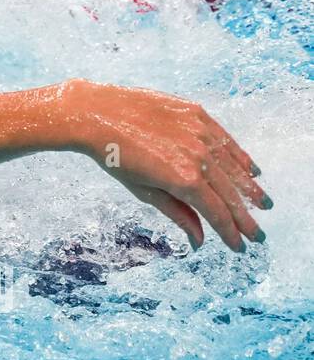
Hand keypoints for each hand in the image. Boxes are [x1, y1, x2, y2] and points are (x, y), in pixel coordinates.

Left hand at [60, 79, 270, 251]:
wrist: (97, 113)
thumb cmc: (114, 156)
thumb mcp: (143, 191)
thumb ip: (177, 213)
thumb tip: (199, 240)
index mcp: (184, 180)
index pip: (217, 213)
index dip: (231, 232)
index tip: (240, 246)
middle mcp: (198, 156)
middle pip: (230, 194)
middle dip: (245, 217)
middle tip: (258, 235)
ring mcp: (200, 132)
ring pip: (234, 166)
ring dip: (250, 187)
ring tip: (263, 204)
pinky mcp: (197, 114)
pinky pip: (226, 140)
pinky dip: (240, 157)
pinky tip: (250, 169)